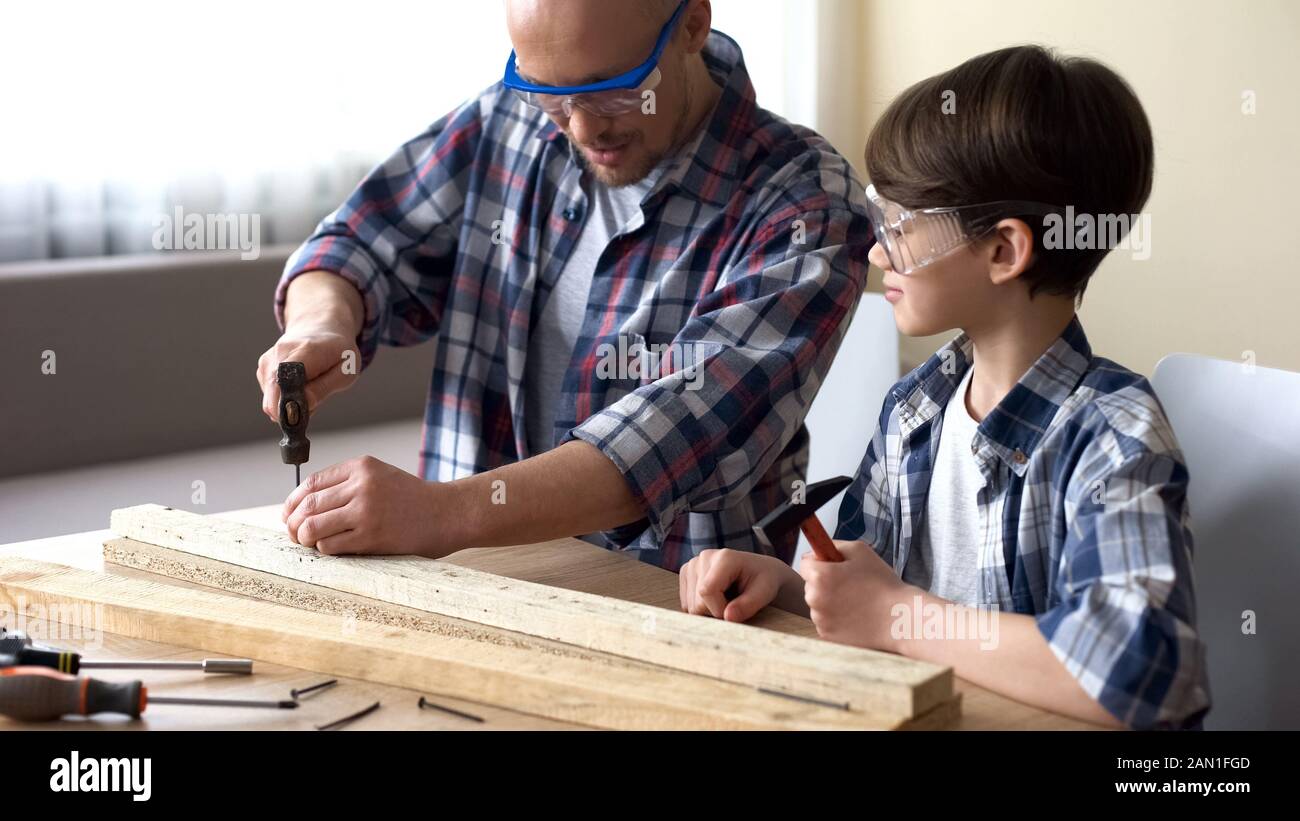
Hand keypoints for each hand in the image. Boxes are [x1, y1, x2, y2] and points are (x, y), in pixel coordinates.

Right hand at [257, 324, 359, 420]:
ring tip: (311, 391)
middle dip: (290, 411)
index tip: (299, 418)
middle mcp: (281, 352)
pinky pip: (270, 395)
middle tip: (312, 408)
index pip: (286, 379)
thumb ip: (324, 389)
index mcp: (306, 350)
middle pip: (274, 393)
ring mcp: (269, 359)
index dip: (288, 403)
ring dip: (290, 405)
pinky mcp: (263, 367)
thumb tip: (301, 406)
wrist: (323, 328)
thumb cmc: (338, 353)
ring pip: (271, 399)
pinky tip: (299, 387)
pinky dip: (284, 398)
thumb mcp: (345, 372)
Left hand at [282, 456, 452, 556]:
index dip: (293, 502)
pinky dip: (324, 549)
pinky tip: (331, 548)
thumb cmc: (412, 499)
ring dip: (304, 538)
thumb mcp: (380, 476)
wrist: (447, 513)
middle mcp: (362, 485)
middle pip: (308, 505)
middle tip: (294, 533)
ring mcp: (366, 511)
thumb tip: (302, 505)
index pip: (311, 483)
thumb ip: (346, 483)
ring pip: (313, 526)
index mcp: (361, 466)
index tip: (289, 514)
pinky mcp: (371, 536)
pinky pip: (330, 545)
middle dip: (294, 522)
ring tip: (308, 542)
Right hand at [679, 549, 802, 621]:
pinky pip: (686, 604)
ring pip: (690, 606)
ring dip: (709, 610)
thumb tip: (727, 617)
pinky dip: (702, 608)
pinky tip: (716, 598)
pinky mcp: (686, 574)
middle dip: (716, 611)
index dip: (719, 609)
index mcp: (724, 557)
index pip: (706, 591)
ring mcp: (692, 564)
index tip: (736, 611)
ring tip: (727, 599)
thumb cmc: (765, 581)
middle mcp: (704, 557)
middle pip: (697, 602)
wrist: (760, 573)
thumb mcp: (765, 592)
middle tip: (735, 603)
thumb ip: (748, 605)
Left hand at [799, 539, 911, 649]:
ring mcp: (819, 619)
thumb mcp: (860, 550)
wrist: (899, 618)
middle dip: (825, 583)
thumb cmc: (882, 583)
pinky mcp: (827, 635)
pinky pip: (825, 621)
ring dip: (829, 601)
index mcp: (819, 576)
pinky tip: (854, 616)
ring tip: (856, 602)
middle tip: (851, 585)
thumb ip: (832, 546)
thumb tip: (816, 552)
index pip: (806, 564)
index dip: (822, 563)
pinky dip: (835, 618)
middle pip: (810, 585)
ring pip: (817, 604)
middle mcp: (813, 598)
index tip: (836, 568)